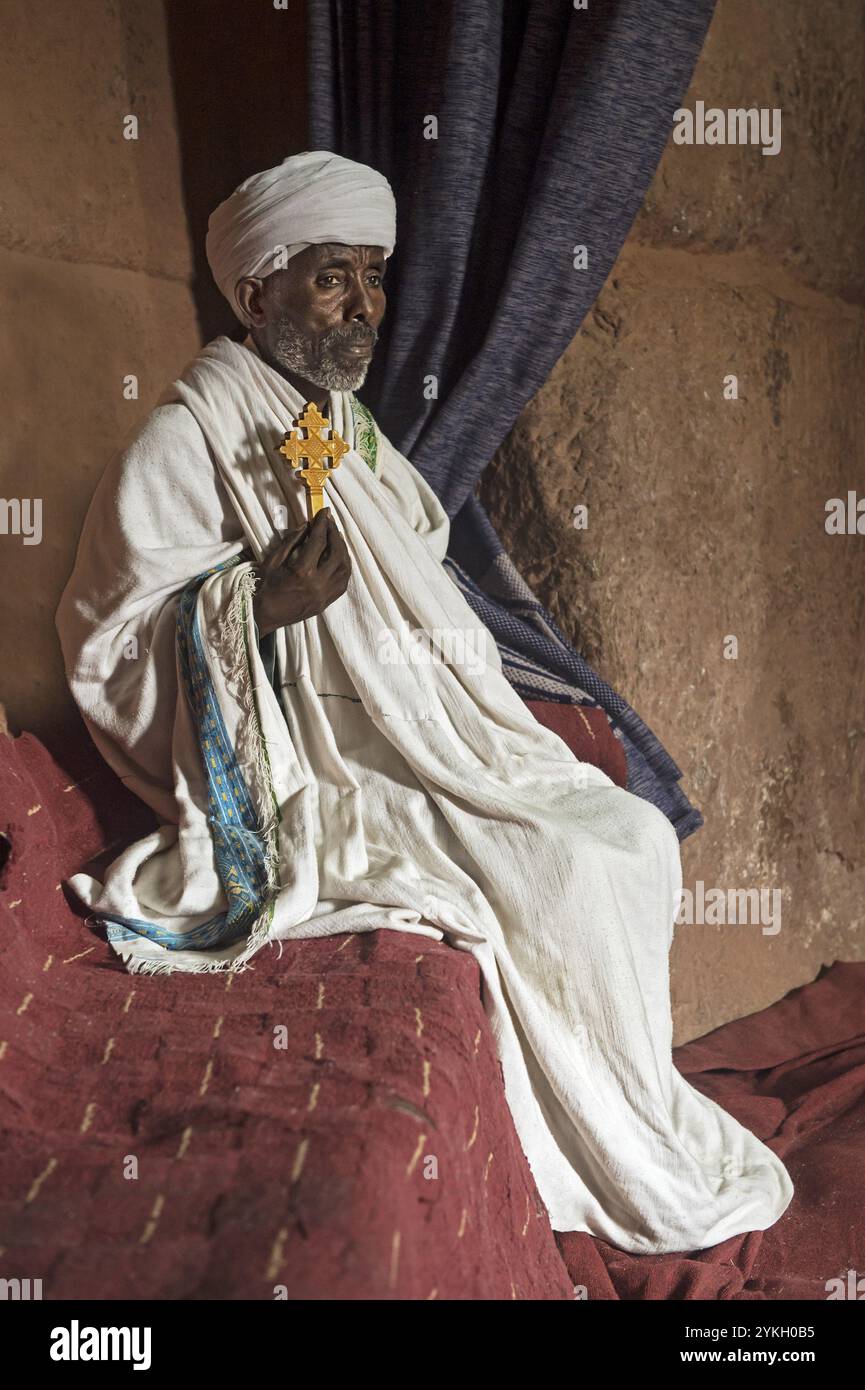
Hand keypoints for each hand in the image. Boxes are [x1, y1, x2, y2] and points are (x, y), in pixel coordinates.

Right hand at [251, 509, 350, 637]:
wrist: (262, 617)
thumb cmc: (263, 587)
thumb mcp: (272, 560)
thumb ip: (291, 541)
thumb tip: (307, 525)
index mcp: (302, 572)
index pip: (319, 542)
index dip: (323, 524)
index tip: (324, 512)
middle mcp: (318, 584)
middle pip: (337, 553)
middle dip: (335, 534)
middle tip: (330, 522)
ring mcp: (324, 595)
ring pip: (344, 568)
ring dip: (343, 550)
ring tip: (335, 538)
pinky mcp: (326, 603)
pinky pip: (343, 582)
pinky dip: (344, 567)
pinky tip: (338, 557)